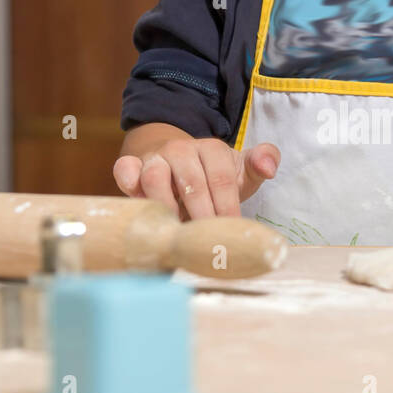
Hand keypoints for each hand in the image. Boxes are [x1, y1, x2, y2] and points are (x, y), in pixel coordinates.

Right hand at [112, 138, 279, 218]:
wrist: (174, 158)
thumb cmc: (212, 174)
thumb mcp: (239, 169)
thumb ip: (260, 163)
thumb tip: (268, 166)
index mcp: (212, 149)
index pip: (222, 179)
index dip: (227, 208)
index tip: (230, 233)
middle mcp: (181, 149)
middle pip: (191, 182)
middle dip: (201, 215)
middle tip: (207, 243)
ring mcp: (154, 157)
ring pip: (155, 176)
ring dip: (166, 207)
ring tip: (177, 232)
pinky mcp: (130, 165)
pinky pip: (124, 170)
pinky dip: (128, 184)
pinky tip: (140, 208)